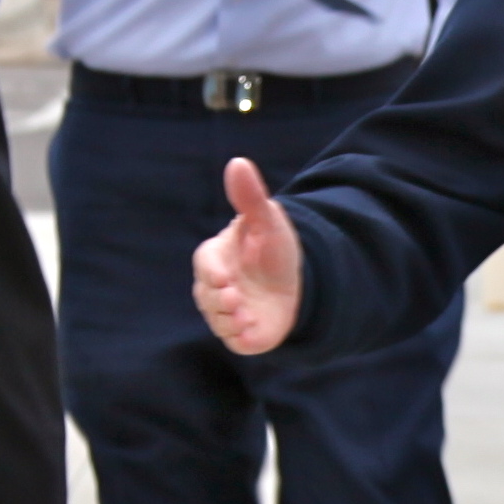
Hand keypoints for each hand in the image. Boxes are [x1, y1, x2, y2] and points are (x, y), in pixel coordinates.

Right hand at [192, 157, 302, 355]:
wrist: (297, 283)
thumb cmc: (274, 249)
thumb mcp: (268, 220)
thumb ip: (250, 197)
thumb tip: (237, 162)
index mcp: (216, 257)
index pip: (206, 264)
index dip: (213, 272)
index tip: (225, 278)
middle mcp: (215, 287)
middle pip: (207, 296)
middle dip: (220, 299)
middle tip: (236, 298)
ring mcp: (225, 312)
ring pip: (219, 320)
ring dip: (230, 320)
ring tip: (246, 315)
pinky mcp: (240, 334)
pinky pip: (235, 341)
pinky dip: (242, 340)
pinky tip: (253, 333)